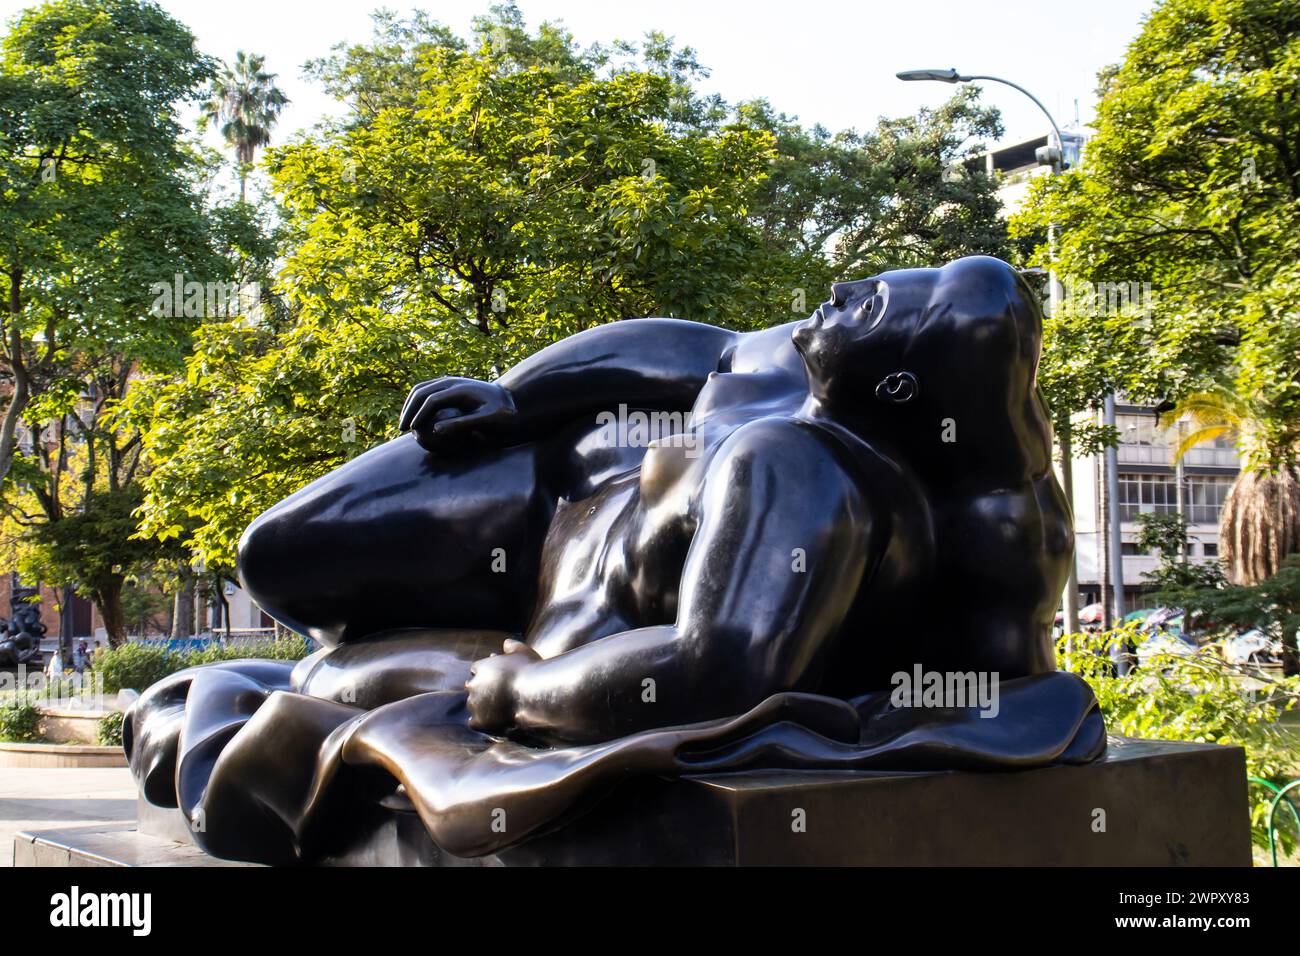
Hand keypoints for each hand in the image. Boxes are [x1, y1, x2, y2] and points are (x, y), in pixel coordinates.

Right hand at [399, 377, 516, 451]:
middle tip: (402, 428)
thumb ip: (461, 424)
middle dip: (409, 410)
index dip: (419, 415)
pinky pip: (428, 391)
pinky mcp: (449, 385)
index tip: (413, 431)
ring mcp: (449, 381)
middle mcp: (452, 381)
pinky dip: (418, 403)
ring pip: (421, 388)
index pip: (432, 400)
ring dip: (410, 405)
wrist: (510, 397)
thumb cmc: (502, 412)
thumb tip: (436, 430)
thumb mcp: (486, 420)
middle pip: (421, 391)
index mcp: (460, 389)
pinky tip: (416, 418)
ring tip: (405, 424)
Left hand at [465, 639, 540, 735]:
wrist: (535, 694)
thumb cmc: (531, 671)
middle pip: (472, 687)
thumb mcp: (523, 652)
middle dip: (481, 689)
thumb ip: (512, 646)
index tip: (495, 678)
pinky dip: (481, 723)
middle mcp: (474, 685)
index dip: (486, 673)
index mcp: (481, 667)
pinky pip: (474, 723)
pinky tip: (491, 723)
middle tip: (494, 694)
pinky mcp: (480, 721)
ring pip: (472, 705)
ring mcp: (476, 704)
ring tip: (494, 710)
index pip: (476, 669)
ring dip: (480, 706)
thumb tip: (506, 643)